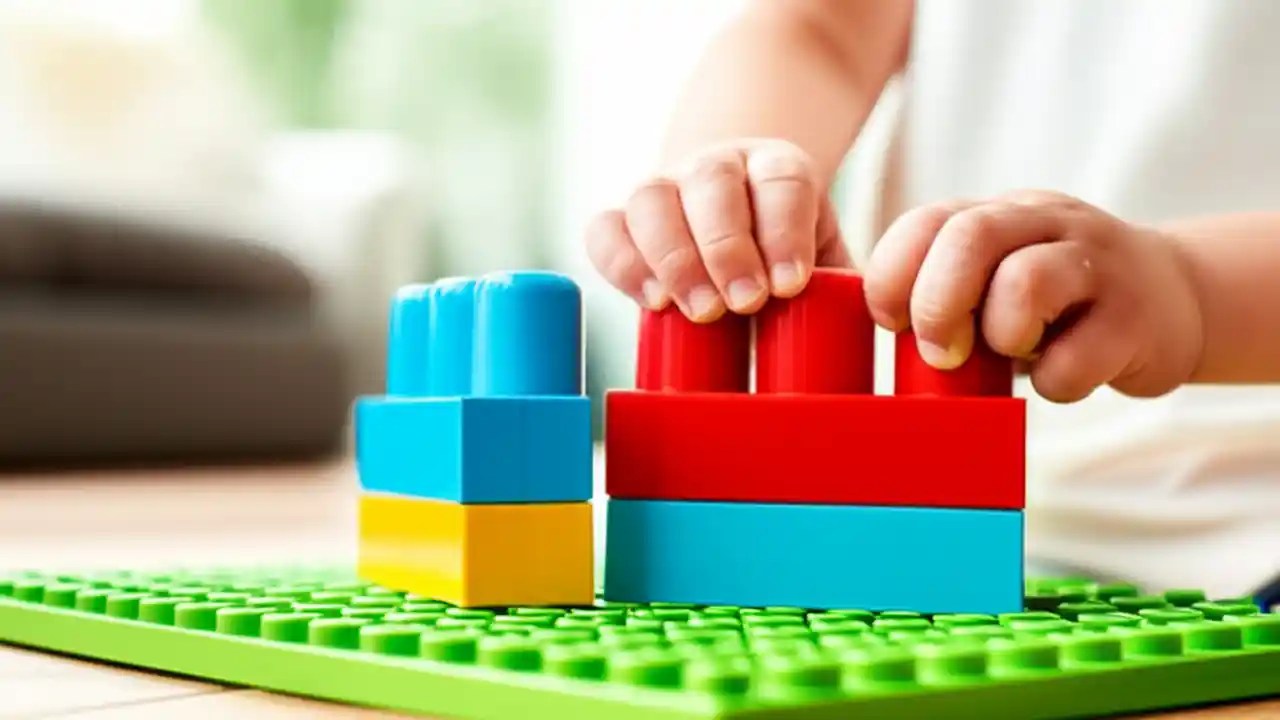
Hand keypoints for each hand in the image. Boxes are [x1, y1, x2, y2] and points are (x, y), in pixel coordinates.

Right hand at [584, 139, 850, 321]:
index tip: (790, 284)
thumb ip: (840, 286)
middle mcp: (717, 166)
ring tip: (701, 313)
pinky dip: (623, 263)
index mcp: (777, 167)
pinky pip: (605, 228)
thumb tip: (866, 323)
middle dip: (727, 246)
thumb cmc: (787, 257)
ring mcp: (664, 186)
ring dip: (675, 258)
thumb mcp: (824, 258)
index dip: (784, 230)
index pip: (782, 181)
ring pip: (653, 198)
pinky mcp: (622, 219)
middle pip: (713, 183)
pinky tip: (652, 301)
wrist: (737, 224)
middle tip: (744, 303)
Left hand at [864, 190, 1204, 401]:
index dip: (893, 273)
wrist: (1172, 300)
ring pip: (1027, 281)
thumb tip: (868, 333)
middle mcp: (1046, 223)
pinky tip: (1060, 374)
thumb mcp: (994, 277)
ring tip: (1012, 351)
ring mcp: (1097, 263)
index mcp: (998, 214)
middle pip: (972, 237)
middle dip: (937, 302)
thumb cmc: (1051, 304)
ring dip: (1000, 334)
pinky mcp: (1137, 318)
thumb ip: (940, 288)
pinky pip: (1076, 356)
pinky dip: (1054, 380)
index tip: (889, 322)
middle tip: (939, 353)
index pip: (927, 220)